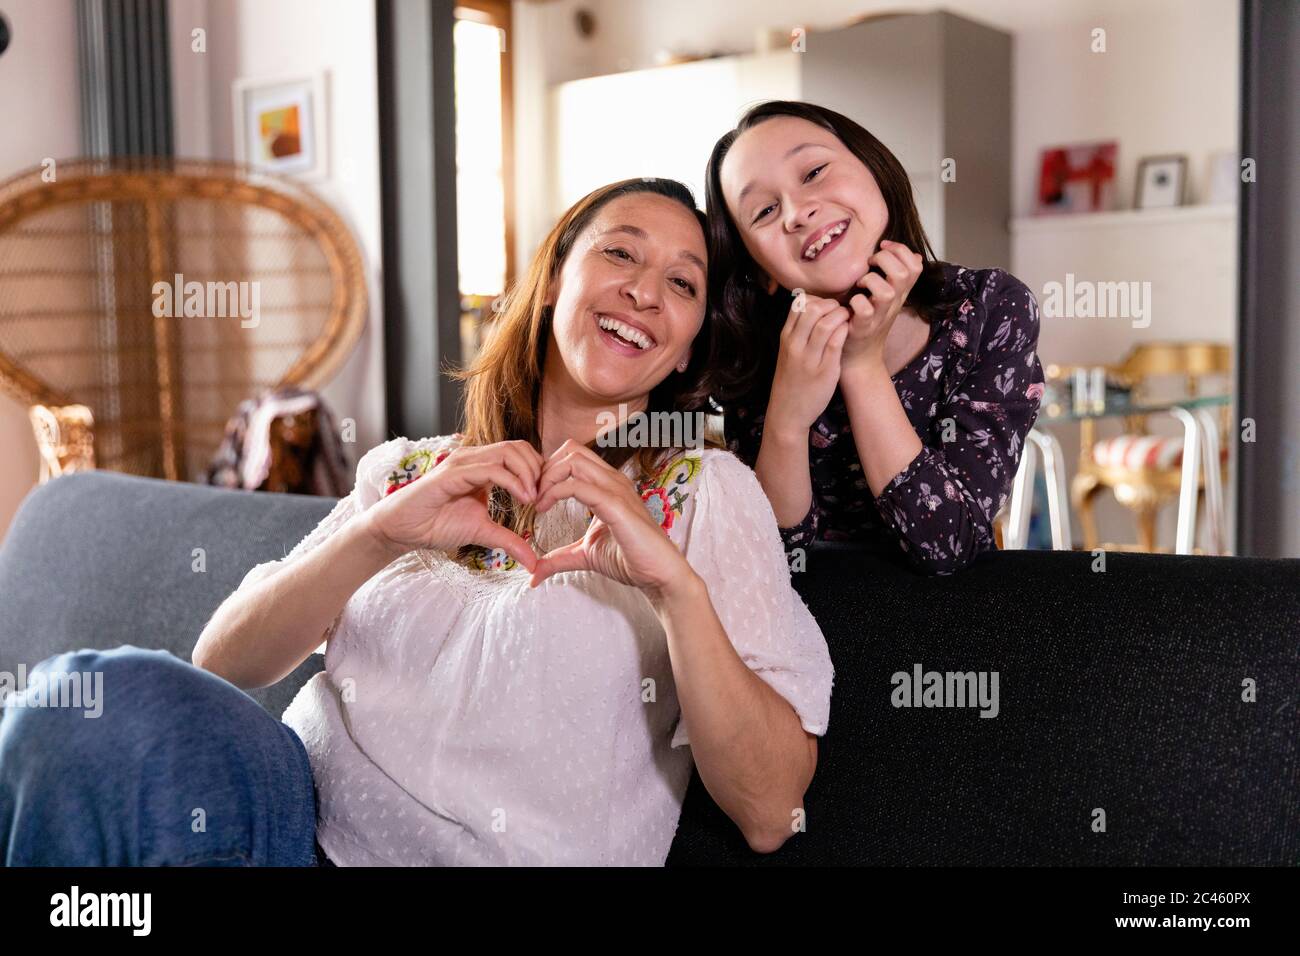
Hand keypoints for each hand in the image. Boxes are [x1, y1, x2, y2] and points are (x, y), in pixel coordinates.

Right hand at [363, 441, 541, 571]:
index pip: (520, 453)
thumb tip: (533, 561)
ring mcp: (462, 463)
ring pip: (508, 452)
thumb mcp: (482, 532)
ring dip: (528, 474)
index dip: (538, 472)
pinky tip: (522, 500)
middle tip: (543, 498)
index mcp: (482, 465)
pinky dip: (513, 482)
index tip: (546, 497)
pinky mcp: (452, 473)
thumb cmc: (436, 524)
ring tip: (534, 499)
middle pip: (519, 447)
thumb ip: (509, 541)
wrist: (402, 529)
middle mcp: (474, 458)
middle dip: (538, 470)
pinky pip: (491, 470)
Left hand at [528, 439, 689, 598]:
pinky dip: (553, 492)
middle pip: (570, 449)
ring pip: (572, 460)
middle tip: (533, 497)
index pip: (573, 456)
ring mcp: (616, 489)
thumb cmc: (630, 560)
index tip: (535, 497)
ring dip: (547, 478)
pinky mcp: (616, 505)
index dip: (548, 471)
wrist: (659, 575)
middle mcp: (612, 480)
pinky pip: (577, 486)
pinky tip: (544, 510)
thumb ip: (559, 559)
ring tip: (538, 503)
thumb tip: (534, 575)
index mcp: (607, 485)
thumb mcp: (585, 555)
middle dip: (544, 470)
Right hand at [767, 292, 851, 435]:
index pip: (799, 304)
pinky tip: (849, 333)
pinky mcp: (825, 370)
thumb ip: (799, 332)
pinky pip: (837, 342)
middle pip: (813, 309)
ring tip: (847, 319)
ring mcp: (809, 358)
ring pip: (826, 323)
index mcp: (786, 338)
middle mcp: (795, 345)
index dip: (817, 298)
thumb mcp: (788, 352)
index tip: (827, 305)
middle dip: (831, 304)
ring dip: (841, 316)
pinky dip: (845, 332)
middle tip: (841, 310)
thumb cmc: (791, 380)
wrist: (787, 411)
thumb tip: (815, 309)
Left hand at [842, 239, 923, 374]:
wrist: (860, 357)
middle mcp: (895, 303)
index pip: (915, 265)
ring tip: (860, 284)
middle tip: (869, 264)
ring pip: (887, 291)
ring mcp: (880, 316)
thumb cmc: (869, 321)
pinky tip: (850, 301)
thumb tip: (915, 255)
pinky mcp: (864, 328)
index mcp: (901, 293)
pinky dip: (856, 301)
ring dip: (870, 280)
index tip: (882, 247)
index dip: (901, 250)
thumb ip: (897, 276)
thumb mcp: (888, 297)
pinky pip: (865, 309)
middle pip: (904, 273)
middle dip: (884, 260)